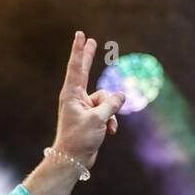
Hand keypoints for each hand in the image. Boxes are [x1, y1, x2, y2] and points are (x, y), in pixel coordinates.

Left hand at [54, 31, 124, 171]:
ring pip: (105, 99)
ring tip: (106, 126)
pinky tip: (109, 132)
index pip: (77, 67)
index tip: (80, 35)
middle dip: (89, 57)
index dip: (80, 50)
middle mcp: (76, 98)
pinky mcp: (90, 117)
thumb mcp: (99, 119)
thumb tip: (122, 95)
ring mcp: (83, 107)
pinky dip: (110, 121)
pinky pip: (107, 112)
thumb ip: (112, 104)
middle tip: (91, 41)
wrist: (74, 160)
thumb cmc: (80, 139)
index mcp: (72, 95)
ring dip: (111, 113)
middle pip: (85, 72)